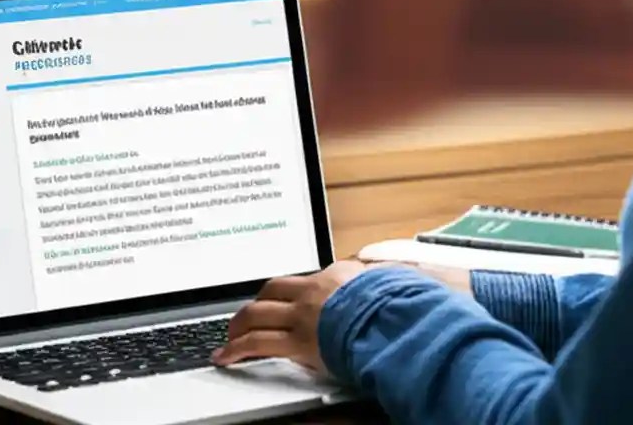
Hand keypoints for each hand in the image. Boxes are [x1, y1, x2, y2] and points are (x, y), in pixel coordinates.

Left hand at [212, 260, 471, 371]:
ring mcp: (304, 313)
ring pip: (257, 312)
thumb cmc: (404, 304)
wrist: (400, 317)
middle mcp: (315, 289)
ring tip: (230, 336)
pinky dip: (237, 350)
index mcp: (340, 275)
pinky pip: (257, 343)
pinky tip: (227, 357)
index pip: (307, 280)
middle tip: (247, 314)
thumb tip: (398, 274)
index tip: (288, 299)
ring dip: (240, 324)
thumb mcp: (399, 282)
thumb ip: (388, 280)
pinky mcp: (298, 340)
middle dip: (257, 301)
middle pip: (273, 289)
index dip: (294, 291)